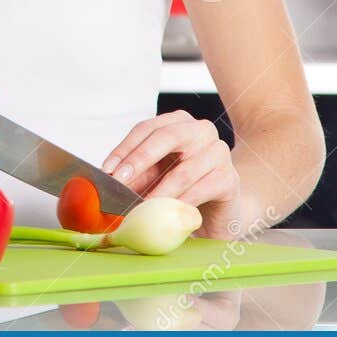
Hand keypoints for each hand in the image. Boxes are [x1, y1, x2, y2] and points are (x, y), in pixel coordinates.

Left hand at [101, 110, 238, 220]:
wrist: (218, 210)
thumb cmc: (182, 188)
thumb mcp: (152, 177)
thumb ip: (133, 175)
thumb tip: (107, 179)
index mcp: (177, 122)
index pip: (146, 128)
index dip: (125, 149)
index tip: (107, 170)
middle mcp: (200, 130)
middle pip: (166, 137)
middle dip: (139, 159)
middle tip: (120, 181)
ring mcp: (219, 152)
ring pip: (183, 169)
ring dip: (158, 191)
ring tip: (139, 206)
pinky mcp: (229, 178)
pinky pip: (201, 190)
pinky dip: (180, 203)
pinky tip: (166, 213)